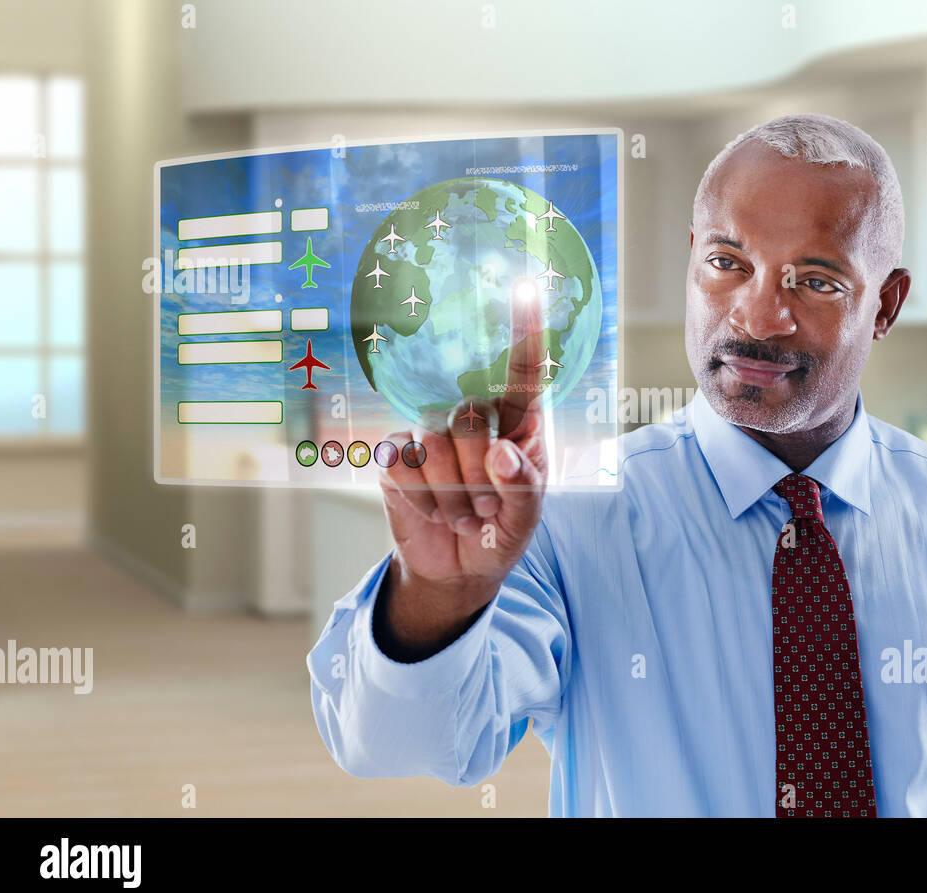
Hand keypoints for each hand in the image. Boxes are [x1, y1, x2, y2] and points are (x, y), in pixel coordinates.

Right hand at [375, 284, 550, 655]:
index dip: (524, 330)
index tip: (525, 289)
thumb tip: (501, 452)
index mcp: (519, 422)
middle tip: (487, 508)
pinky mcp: (398, 456)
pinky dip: (425, 499)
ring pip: (435, 442)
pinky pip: (406, 465)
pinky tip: (435, 511)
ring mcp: (431, 432)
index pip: (523, 371)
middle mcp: (474, 416)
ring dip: (453, 493)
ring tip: (466, 515)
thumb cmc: (504, 532)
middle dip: (479, 472)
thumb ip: (524, 486)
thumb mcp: (528, 518)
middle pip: (470, 413)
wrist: (457, 570)